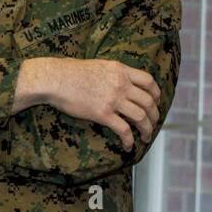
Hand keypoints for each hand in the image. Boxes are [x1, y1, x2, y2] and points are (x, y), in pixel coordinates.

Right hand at [16, 58, 160, 149]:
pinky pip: (124, 129)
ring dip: (147, 129)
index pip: (148, 81)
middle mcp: (121, 84)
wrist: (55, 79)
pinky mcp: (103, 114)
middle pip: (148, 101)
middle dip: (154, 115)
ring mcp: (113, 99)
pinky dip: (129, 139)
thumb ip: (115, 73)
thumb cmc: (72, 72)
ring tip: (146, 137)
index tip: (156, 102)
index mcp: (121, 70)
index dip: (156, 93)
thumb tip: (123, 81)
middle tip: (154, 123)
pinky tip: (129, 145)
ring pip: (141, 117)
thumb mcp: (100, 65)